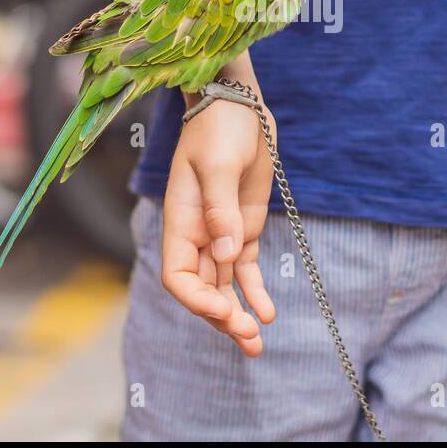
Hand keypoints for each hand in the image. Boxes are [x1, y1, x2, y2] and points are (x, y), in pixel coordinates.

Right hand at [160, 80, 276, 356]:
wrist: (238, 104)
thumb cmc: (219, 128)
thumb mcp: (218, 164)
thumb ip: (221, 210)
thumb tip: (226, 253)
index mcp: (180, 221)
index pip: (178, 275)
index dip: (197, 299)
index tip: (224, 309)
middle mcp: (197, 234)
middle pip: (202, 289)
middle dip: (221, 317)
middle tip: (248, 336)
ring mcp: (221, 233)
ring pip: (224, 285)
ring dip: (237, 315)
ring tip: (256, 343)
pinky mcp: (244, 227)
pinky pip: (246, 269)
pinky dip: (254, 291)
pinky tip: (268, 314)